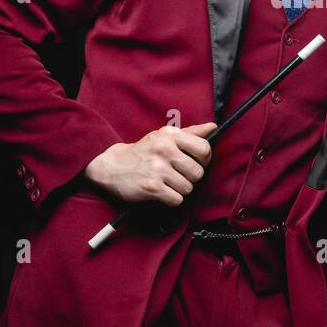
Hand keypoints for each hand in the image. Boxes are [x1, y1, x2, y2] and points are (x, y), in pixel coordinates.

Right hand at [84, 122, 216, 205]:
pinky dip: (171, 199)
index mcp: (170, 136)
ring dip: (180, 189)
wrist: (113, 166)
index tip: (197, 162)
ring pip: (188, 188)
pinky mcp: (152, 187)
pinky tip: (163, 191)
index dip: (205, 159)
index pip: (204, 148)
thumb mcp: (164, 136)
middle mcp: (165, 150)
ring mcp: (158, 169)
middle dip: (190, 177)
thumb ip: (190, 133)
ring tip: (168, 182)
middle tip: (178, 174)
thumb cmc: (143, 151)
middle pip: (198, 173)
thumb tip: (213, 127)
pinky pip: (177, 199)